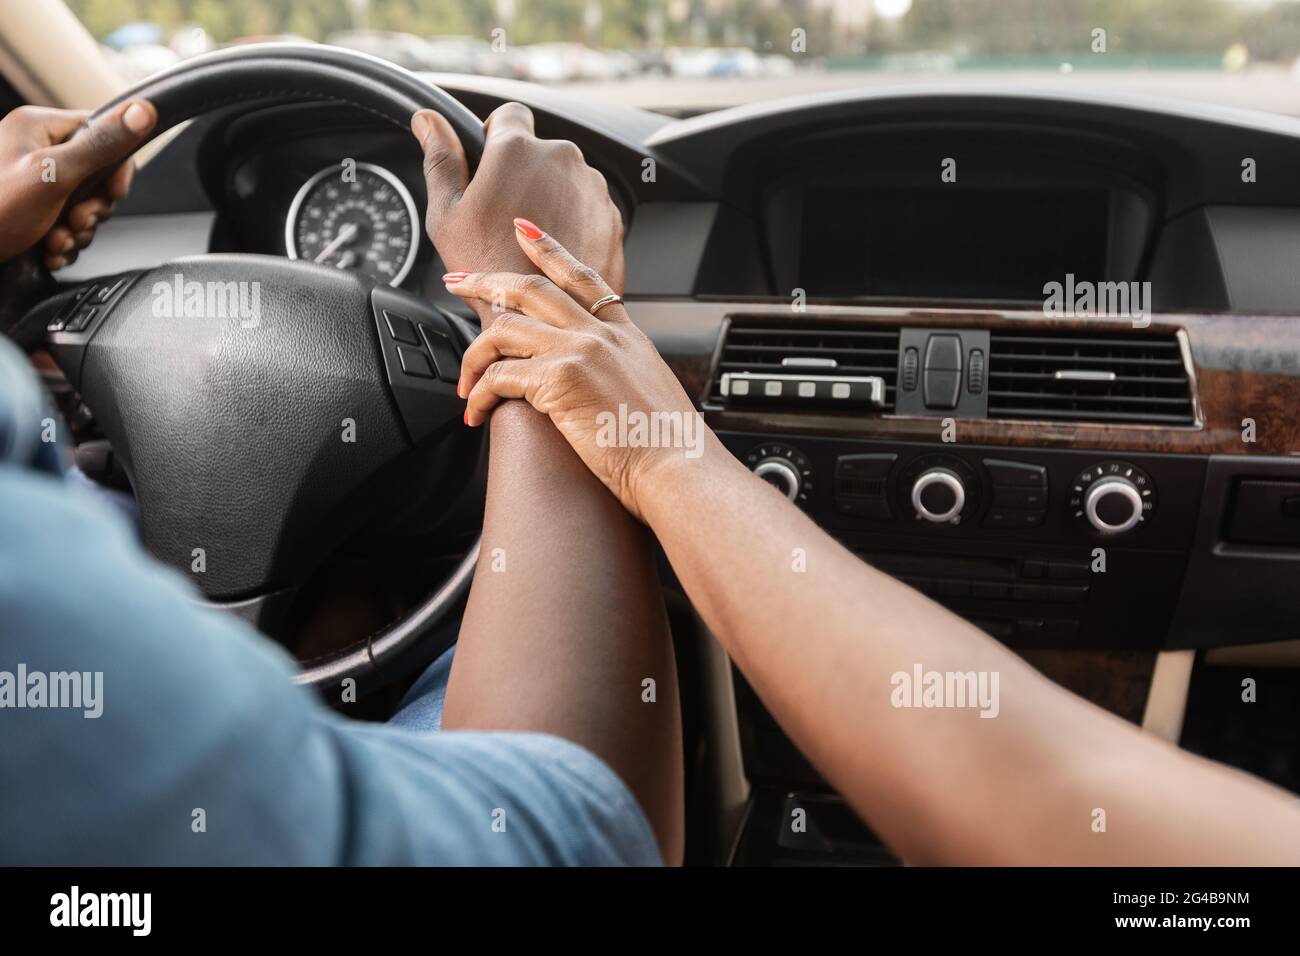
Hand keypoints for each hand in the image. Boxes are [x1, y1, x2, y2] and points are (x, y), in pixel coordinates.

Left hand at [0, 101, 156, 268]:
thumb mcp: (54, 174)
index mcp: (38, 128)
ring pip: (82, 206)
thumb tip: (142, 111)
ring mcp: (30, 182)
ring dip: (77, 232)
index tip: (112, 194)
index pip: (103, 134)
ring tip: (55, 241)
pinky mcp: (27, 211)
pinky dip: (62, 243)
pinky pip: (64, 225)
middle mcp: (34, 150)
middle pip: (96, 177)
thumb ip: (101, 145)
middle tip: (75, 221)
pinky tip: (47, 251)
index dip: (116, 170)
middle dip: (92, 210)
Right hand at [410, 101, 624, 317]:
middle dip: (523, 175)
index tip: (489, 167)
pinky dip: (575, 221)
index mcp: (518, 149)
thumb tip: (426, 120)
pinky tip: (554, 250)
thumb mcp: (447, 215)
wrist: (544, 321)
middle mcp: (563, 158)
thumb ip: (440, 159)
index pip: (509, 114)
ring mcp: (593, 187)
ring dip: (551, 197)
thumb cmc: (489, 271)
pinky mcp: (613, 216)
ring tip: (530, 241)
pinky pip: (589, 206)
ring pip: (566, 179)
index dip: (494, 139)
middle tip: (503, 218)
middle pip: (539, 151)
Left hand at [444, 220, 701, 520]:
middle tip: (457, 282)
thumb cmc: (667, 448)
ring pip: (505, 329)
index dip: (549, 249)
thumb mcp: (650, 392)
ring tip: (464, 384)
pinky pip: (499, 376)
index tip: (523, 230)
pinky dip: (480, 395)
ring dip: (474, 356)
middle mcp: (601, 334)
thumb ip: (621, 373)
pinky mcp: (560, 380)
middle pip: (531, 289)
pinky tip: (477, 413)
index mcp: (626, 335)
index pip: (582, 277)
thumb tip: (600, 385)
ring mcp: (580, 351)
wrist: (678, 469)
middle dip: (485, 281)